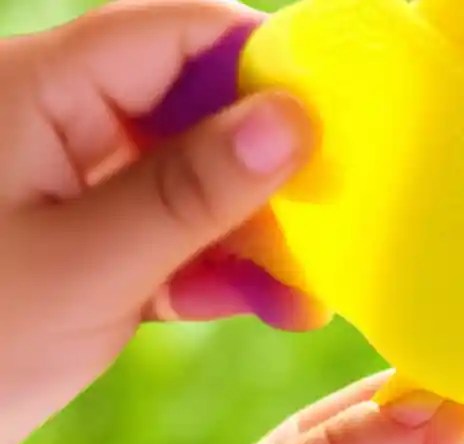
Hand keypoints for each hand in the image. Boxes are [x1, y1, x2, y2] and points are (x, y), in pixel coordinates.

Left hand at [0, 0, 323, 443]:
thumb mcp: (89, 265)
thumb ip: (195, 188)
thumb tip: (294, 119)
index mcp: (36, 88)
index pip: (179, 33)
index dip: (265, 65)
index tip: (340, 122)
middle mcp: (55, 119)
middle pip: (194, 104)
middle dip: (270, 167)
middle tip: (336, 220)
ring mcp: (67, 181)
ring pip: (189, 175)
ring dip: (253, 230)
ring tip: (306, 288)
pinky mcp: (79, 238)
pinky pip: (167, 230)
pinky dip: (215, 266)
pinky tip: (265, 304)